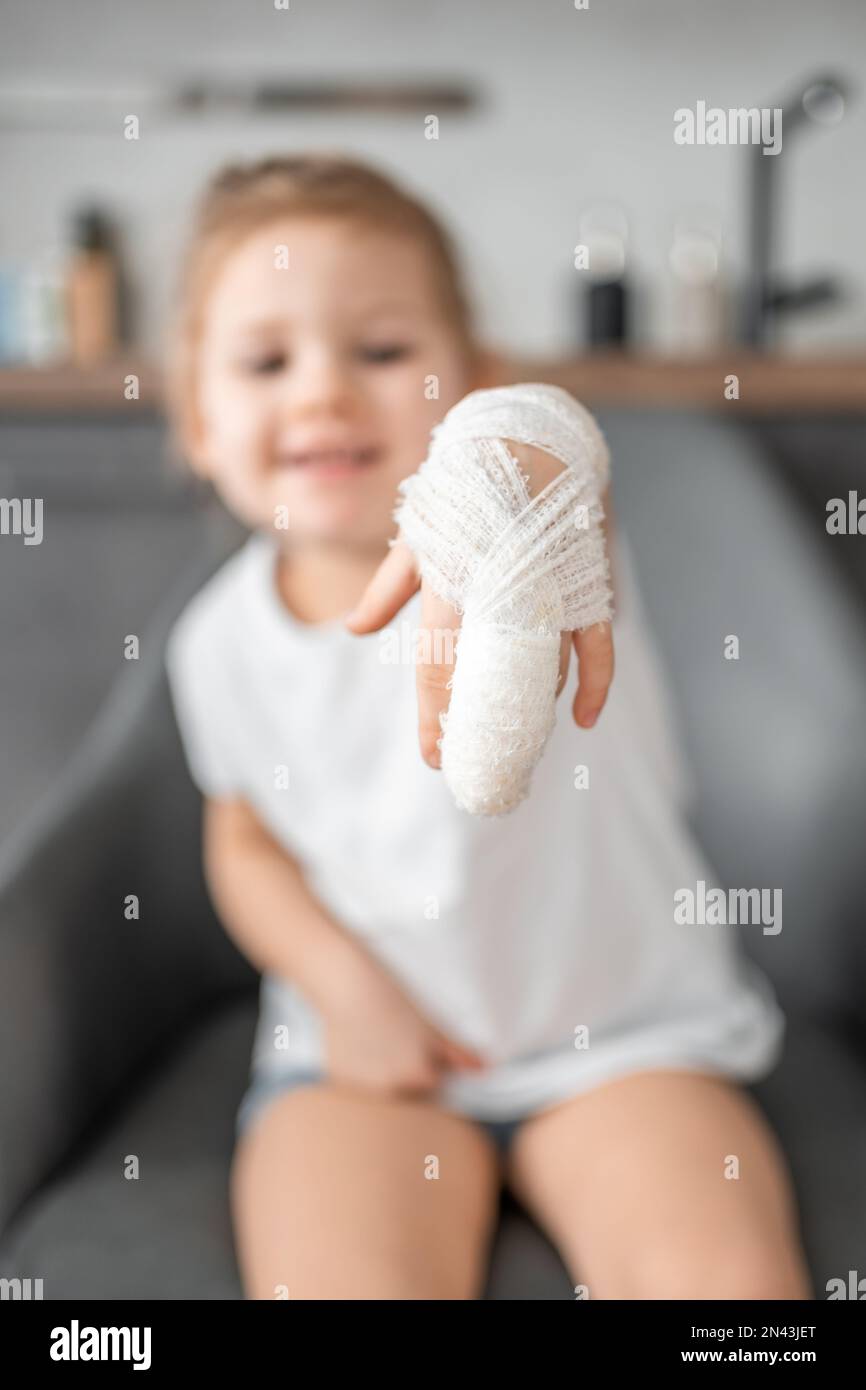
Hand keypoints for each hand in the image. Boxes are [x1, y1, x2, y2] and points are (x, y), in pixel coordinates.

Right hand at [321, 951, 486, 1096]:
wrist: (347, 986)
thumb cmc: (391, 999)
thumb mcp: (430, 1024)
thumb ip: (456, 1053)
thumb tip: (482, 1069)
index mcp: (418, 1078)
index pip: (435, 1085)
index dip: (432, 1065)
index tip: (424, 1047)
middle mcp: (392, 1090)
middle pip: (409, 1091)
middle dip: (408, 1074)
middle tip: (400, 1042)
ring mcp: (364, 1089)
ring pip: (383, 1089)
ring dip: (384, 1075)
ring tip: (378, 1042)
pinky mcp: (340, 1081)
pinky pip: (358, 1084)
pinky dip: (361, 1071)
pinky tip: (359, 1046)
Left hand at [345, 442, 614, 768]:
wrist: (530, 436)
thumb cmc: (464, 489)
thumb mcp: (420, 533)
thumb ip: (389, 588)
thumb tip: (354, 630)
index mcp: (454, 579)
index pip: (439, 666)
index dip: (435, 718)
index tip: (433, 759)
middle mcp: (503, 588)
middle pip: (492, 679)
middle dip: (481, 729)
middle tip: (472, 766)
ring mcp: (552, 587)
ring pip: (545, 668)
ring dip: (531, 710)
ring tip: (515, 743)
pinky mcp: (590, 582)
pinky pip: (598, 645)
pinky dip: (596, 685)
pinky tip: (584, 720)